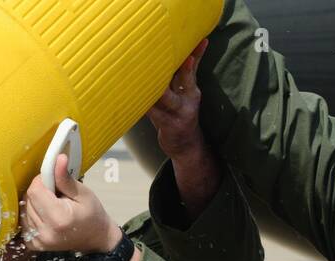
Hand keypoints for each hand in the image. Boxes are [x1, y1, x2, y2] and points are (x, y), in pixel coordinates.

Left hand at [19, 153, 122, 254]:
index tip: (51, 180)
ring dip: (35, 203)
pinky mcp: (34, 244)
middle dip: (39, 192)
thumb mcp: (83, 193)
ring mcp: (38, 241)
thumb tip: (57, 159)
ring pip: (24, 210)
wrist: (94, 238)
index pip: (34, 191)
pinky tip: (46, 215)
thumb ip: (65, 178)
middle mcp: (45, 232)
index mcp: (58, 218)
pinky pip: (24, 222)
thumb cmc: (92, 215)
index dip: (41, 180)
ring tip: (52, 206)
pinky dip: (33, 215)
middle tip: (55, 194)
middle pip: (28, 200)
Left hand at [146, 39, 209, 161]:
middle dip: (184, 65)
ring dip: (158, 85)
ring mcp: (178, 113)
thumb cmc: (179, 114)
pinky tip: (133, 94)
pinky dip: (144, 102)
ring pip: (166, 96)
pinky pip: (152, 111)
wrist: (184, 145)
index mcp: (192, 90)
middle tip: (175, 51)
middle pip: (186, 79)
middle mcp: (188, 100)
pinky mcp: (166, 124)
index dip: (197, 54)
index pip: (194, 68)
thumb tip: (181, 52)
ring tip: (146, 71)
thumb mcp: (186, 94)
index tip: (201, 40)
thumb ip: (183, 74)